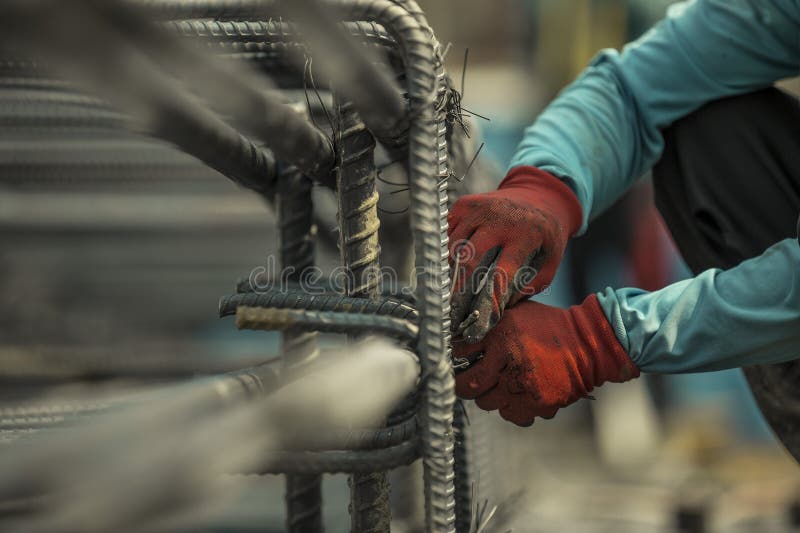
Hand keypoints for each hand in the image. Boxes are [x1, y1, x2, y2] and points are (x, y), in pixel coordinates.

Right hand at [448, 166, 581, 341]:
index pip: (500, 274)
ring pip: (452, 248)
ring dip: (448, 274)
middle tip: (451, 315)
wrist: (539, 196)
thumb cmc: (544, 239)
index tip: (477, 325)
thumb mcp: (547, 265)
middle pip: (468, 260)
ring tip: (447, 297)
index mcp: (526, 235)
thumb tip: (496, 312)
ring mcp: (479, 208)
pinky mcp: (464, 204)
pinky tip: (447, 270)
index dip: (487, 302)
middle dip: (458, 291)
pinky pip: (446, 234)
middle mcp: (500, 218)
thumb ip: (525, 289)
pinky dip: (445, 254)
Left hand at [454, 295, 639, 425]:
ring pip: (494, 407)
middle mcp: (512, 368)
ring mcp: (527, 390)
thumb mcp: (512, 317)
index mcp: (502, 342)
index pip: (468, 372)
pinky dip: (515, 408)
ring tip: (506, 383)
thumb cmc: (546, 326)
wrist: (589, 344)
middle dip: (476, 387)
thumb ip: (483, 333)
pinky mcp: (541, 405)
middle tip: (484, 377)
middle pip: (477, 394)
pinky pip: (515, 416)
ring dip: (496, 398)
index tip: (460, 374)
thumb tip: (455, 347)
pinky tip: (522, 392)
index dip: (459, 377)